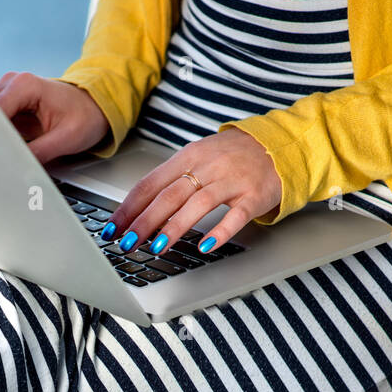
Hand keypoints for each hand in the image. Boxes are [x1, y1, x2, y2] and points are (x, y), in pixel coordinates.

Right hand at [0, 72, 109, 163]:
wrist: (95, 106)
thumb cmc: (86, 116)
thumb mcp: (66, 139)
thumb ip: (38, 153)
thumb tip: (15, 167)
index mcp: (25, 85)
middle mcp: (12, 84)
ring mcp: (8, 93)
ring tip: (1, 156)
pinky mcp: (9, 105)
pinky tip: (4, 150)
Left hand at [103, 128, 281, 254]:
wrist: (279, 144)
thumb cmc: (233, 156)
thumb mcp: (198, 158)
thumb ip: (171, 180)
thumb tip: (137, 209)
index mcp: (188, 157)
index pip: (150, 184)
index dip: (129, 208)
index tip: (112, 229)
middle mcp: (207, 166)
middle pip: (169, 195)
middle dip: (144, 221)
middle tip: (127, 243)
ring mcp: (232, 180)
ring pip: (198, 204)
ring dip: (174, 227)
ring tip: (155, 247)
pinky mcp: (254, 195)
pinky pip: (236, 215)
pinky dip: (220, 231)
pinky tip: (204, 245)